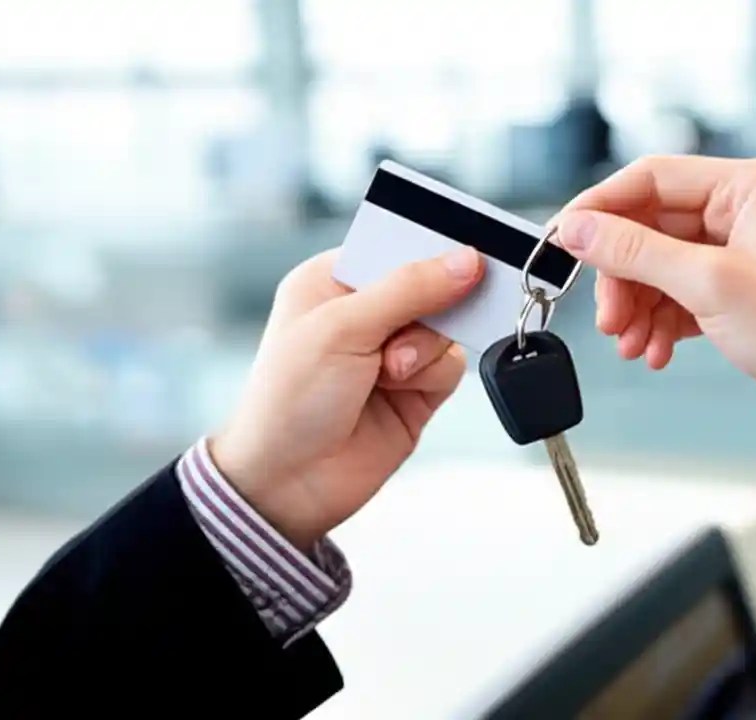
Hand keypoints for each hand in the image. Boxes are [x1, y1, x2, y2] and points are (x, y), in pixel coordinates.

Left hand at [210, 247, 482, 549]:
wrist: (288, 483)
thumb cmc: (290, 400)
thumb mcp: (342, 328)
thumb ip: (409, 288)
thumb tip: (466, 260)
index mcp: (333, 280)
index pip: (396, 244)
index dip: (430, 247)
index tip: (467, 250)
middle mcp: (365, 312)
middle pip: (431, 285)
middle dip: (431, 305)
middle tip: (418, 319)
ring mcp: (393, 352)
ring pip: (447, 327)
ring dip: (424, 348)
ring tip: (389, 372)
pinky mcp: (416, 391)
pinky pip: (451, 365)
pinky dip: (432, 375)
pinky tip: (399, 391)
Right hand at [553, 155, 755, 442]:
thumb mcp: (711, 286)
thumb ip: (636, 253)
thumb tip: (578, 229)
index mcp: (748, 186)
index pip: (650, 178)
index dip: (600, 209)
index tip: (562, 243)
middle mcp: (743, 212)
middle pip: (649, 228)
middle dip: (621, 275)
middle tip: (608, 317)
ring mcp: (740, 255)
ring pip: (659, 268)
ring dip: (637, 306)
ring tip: (630, 344)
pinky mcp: (738, 295)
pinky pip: (678, 298)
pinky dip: (659, 324)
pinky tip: (654, 352)